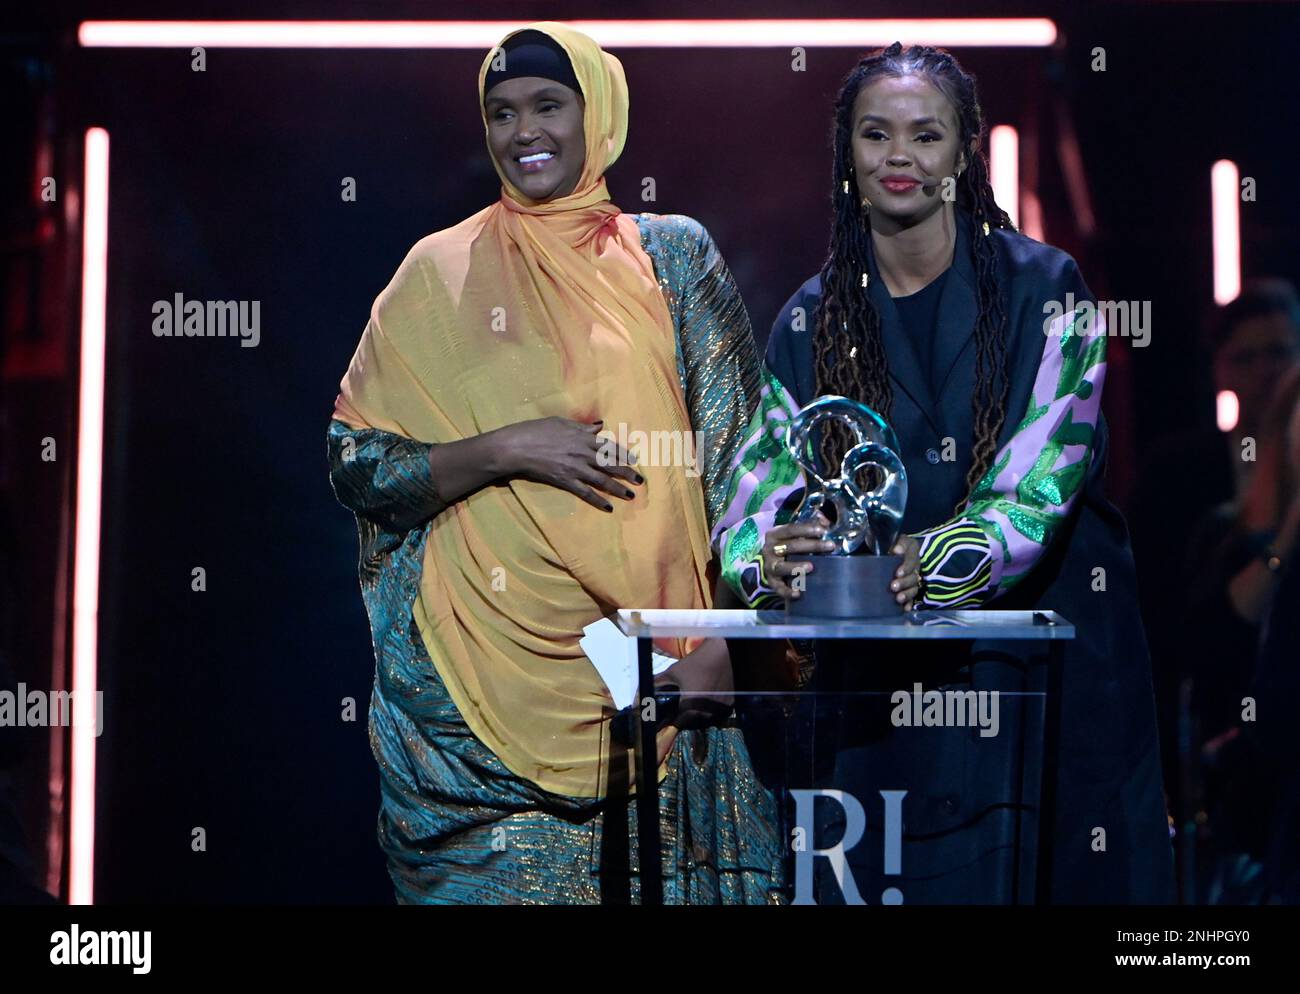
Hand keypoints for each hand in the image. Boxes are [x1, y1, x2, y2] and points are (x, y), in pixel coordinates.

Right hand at [492, 417, 640, 511]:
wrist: (516, 447)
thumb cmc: (535, 430)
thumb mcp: (560, 422)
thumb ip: (581, 427)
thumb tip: (599, 426)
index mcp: (582, 437)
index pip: (609, 446)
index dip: (623, 453)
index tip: (634, 460)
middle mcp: (583, 453)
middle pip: (610, 464)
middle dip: (627, 473)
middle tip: (640, 480)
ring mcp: (575, 468)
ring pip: (602, 480)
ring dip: (618, 488)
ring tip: (630, 495)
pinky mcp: (565, 481)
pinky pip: (585, 493)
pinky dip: (598, 500)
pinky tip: (608, 507)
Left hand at [655, 639, 732, 729]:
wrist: (724, 653)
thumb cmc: (697, 662)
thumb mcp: (673, 672)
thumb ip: (656, 685)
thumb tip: (641, 694)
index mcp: (690, 709)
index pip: (675, 725)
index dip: (668, 723)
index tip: (665, 718)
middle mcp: (705, 715)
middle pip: (689, 723)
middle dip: (682, 717)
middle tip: (678, 705)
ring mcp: (720, 712)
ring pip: (703, 719)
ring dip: (696, 714)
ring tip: (693, 699)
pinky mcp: (730, 707)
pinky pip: (716, 714)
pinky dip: (709, 709)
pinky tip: (707, 696)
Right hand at [762, 513, 833, 599]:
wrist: (769, 563)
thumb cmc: (788, 546)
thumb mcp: (794, 534)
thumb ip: (810, 526)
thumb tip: (825, 521)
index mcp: (775, 534)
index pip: (791, 529)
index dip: (807, 529)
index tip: (823, 530)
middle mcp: (770, 549)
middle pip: (790, 547)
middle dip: (811, 546)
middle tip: (830, 546)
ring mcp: (769, 566)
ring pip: (781, 567)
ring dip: (796, 567)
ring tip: (811, 567)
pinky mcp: (772, 582)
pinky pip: (778, 588)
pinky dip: (787, 591)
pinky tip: (798, 593)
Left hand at [889, 535, 923, 610]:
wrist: (885, 550)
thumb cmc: (886, 544)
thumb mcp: (889, 539)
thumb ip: (895, 543)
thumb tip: (897, 550)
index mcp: (911, 550)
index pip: (912, 558)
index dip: (906, 566)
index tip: (898, 573)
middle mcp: (915, 564)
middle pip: (913, 575)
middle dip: (904, 582)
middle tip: (893, 586)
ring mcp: (913, 576)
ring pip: (914, 587)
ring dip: (907, 593)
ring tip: (898, 598)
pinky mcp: (909, 587)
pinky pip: (912, 596)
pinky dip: (909, 603)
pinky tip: (905, 608)